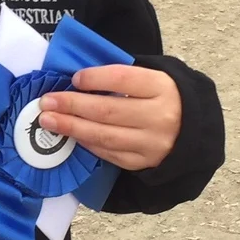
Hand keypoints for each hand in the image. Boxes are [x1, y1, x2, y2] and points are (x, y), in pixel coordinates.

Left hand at [38, 64, 182, 172]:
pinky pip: (109, 153)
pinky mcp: (143, 162)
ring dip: (72, 127)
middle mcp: (158, 116)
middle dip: (72, 106)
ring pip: (105, 135)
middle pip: (108, 110)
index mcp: (161, 87)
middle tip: (47, 102)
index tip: (74, 78)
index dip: (95, 78)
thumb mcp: (153, 78)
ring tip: (49, 121)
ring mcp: (151, 142)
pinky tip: (71, 135)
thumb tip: (78, 80)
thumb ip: (121, 76)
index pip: (122, 79)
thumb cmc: (162, 97)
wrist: (193, 130)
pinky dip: (87, 143)